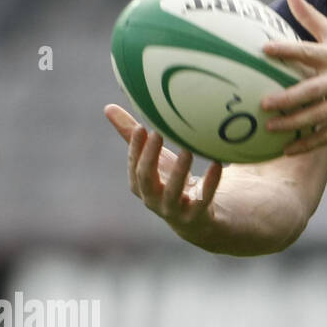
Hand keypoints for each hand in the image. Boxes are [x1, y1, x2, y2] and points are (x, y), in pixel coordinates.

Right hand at [104, 103, 222, 240]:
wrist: (195, 219)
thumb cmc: (170, 181)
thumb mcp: (154, 160)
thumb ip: (133, 137)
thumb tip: (109, 107)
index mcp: (141, 186)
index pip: (133, 166)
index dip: (135, 148)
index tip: (142, 127)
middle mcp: (153, 200)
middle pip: (146, 179)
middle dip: (150, 157)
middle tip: (159, 132)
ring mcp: (173, 210)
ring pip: (173, 192)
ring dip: (180, 170)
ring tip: (188, 149)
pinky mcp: (196, 216)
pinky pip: (203, 200)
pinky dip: (210, 183)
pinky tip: (218, 164)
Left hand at [260, 0, 326, 153]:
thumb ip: (311, 18)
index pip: (309, 51)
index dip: (288, 49)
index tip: (265, 49)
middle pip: (313, 90)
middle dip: (289, 98)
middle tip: (264, 103)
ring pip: (320, 115)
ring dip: (295, 123)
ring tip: (271, 127)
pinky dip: (310, 143)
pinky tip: (288, 149)